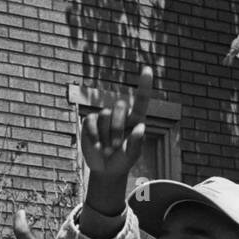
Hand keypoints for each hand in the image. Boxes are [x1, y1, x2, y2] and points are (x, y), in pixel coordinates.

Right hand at [82, 66, 153, 182]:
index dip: (144, 84)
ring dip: (106, 135)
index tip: (148, 69)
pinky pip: (91, 122)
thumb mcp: (133, 155)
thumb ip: (137, 143)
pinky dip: (94, 136)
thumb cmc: (123, 160)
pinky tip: (97, 147)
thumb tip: (140, 127)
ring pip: (105, 115)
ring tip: (108, 150)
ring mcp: (105, 117)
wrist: (106, 169)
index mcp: (135, 119)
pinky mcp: (91, 122)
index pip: (141, 100)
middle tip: (115, 146)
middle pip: (120, 106)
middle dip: (117, 126)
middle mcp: (121, 115)